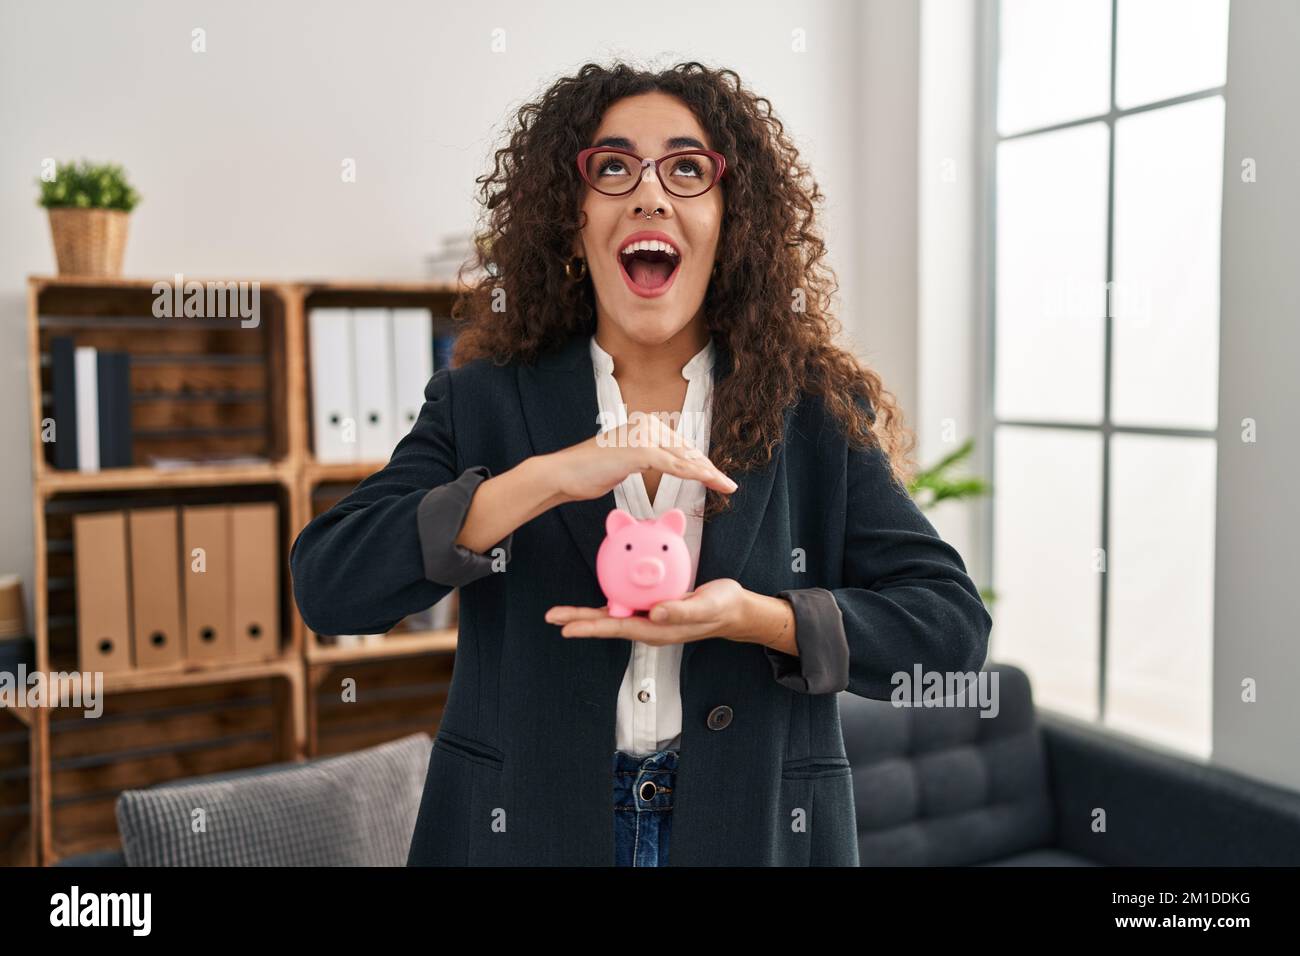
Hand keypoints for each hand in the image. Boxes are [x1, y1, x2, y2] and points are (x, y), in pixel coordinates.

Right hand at [540, 413, 736, 504]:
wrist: (564, 473)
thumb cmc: (590, 471)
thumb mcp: (624, 461)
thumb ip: (645, 458)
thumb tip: (662, 463)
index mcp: (645, 424)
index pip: (680, 446)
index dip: (700, 463)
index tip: (715, 478)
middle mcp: (646, 425)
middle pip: (686, 450)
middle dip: (709, 470)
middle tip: (728, 485)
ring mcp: (643, 436)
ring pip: (684, 457)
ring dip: (709, 473)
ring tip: (727, 486)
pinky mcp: (640, 451)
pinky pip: (674, 464)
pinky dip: (694, 473)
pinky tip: (710, 480)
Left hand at [545, 578, 748, 645]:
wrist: (732, 609)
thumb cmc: (721, 607)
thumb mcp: (705, 606)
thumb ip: (682, 612)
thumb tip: (655, 614)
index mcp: (658, 630)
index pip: (618, 628)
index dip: (592, 628)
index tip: (567, 629)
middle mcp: (649, 627)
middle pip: (607, 624)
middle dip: (579, 621)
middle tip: (551, 617)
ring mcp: (649, 620)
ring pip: (612, 616)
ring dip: (586, 614)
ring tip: (561, 612)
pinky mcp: (652, 609)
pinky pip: (625, 604)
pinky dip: (608, 600)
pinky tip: (596, 593)